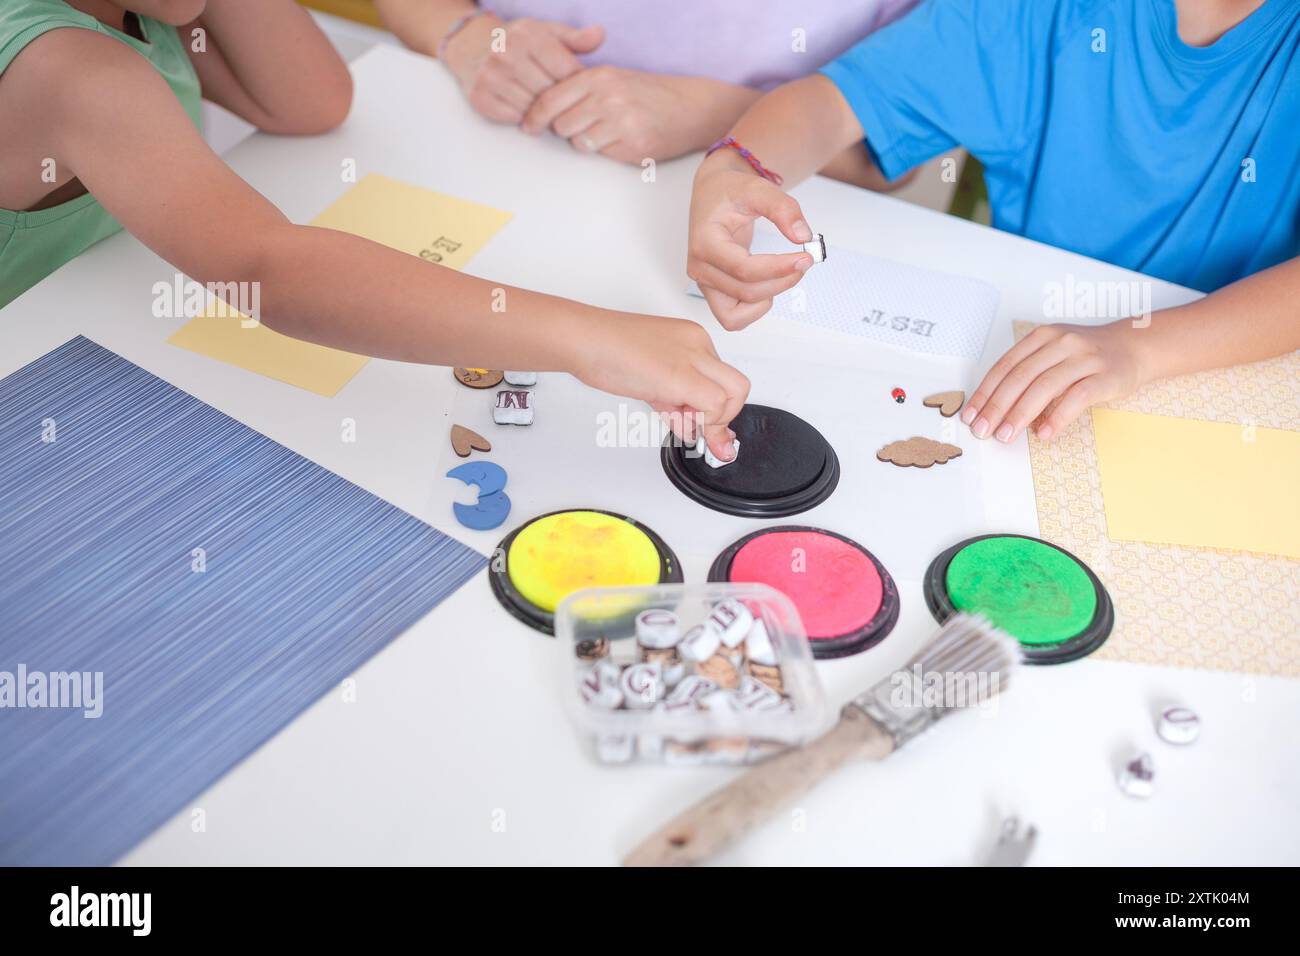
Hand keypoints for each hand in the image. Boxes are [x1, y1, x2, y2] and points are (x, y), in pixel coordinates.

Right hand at [442, 16, 603, 123]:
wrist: (473, 48)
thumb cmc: (520, 43)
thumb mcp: (548, 34)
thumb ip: (576, 38)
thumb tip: (600, 35)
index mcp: (528, 34)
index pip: (566, 72)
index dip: (576, 85)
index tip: (577, 88)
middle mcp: (506, 53)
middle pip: (550, 93)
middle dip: (560, 100)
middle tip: (562, 101)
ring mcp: (490, 76)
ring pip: (533, 109)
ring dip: (542, 111)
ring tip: (543, 103)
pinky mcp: (480, 97)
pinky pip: (514, 118)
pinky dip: (522, 117)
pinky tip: (523, 106)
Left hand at [522, 67, 718, 162]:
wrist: (691, 107)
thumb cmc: (649, 94)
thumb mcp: (613, 78)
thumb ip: (581, 88)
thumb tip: (544, 108)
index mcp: (599, 77)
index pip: (550, 99)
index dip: (535, 116)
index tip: (529, 127)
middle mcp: (608, 97)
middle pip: (561, 125)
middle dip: (567, 130)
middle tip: (585, 127)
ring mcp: (621, 122)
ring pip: (579, 143)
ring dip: (587, 142)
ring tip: (608, 133)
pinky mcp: (633, 145)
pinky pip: (602, 154)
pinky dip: (609, 151)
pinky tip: (625, 140)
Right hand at [576, 312, 748, 460]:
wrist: (584, 339)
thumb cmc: (604, 351)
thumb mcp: (649, 379)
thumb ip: (674, 404)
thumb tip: (692, 429)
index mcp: (691, 339)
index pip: (719, 378)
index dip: (708, 405)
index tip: (689, 417)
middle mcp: (698, 344)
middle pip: (736, 386)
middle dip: (723, 417)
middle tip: (699, 429)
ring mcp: (693, 358)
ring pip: (734, 395)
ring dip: (713, 421)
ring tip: (678, 420)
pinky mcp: (682, 376)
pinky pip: (713, 405)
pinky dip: (702, 423)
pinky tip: (674, 420)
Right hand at [687, 161, 813, 329]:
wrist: (713, 195)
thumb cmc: (728, 192)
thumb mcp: (757, 188)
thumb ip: (782, 208)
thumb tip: (803, 236)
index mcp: (704, 242)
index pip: (743, 269)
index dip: (778, 269)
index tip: (805, 257)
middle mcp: (700, 267)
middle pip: (746, 292)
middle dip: (781, 281)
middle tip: (805, 260)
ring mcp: (704, 283)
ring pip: (737, 314)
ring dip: (768, 297)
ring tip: (784, 272)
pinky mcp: (713, 291)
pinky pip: (732, 319)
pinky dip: (754, 309)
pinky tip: (768, 283)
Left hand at [963, 322, 1149, 441]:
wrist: (1135, 346)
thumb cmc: (1086, 356)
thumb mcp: (1053, 354)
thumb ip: (1028, 374)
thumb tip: (997, 410)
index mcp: (1042, 337)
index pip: (1005, 366)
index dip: (985, 392)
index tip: (970, 415)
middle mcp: (1061, 343)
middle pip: (1020, 377)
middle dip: (997, 406)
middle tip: (982, 431)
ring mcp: (1084, 358)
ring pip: (1044, 386)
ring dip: (1020, 414)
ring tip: (1005, 436)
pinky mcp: (1106, 376)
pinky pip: (1077, 398)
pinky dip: (1057, 417)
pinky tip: (1043, 434)